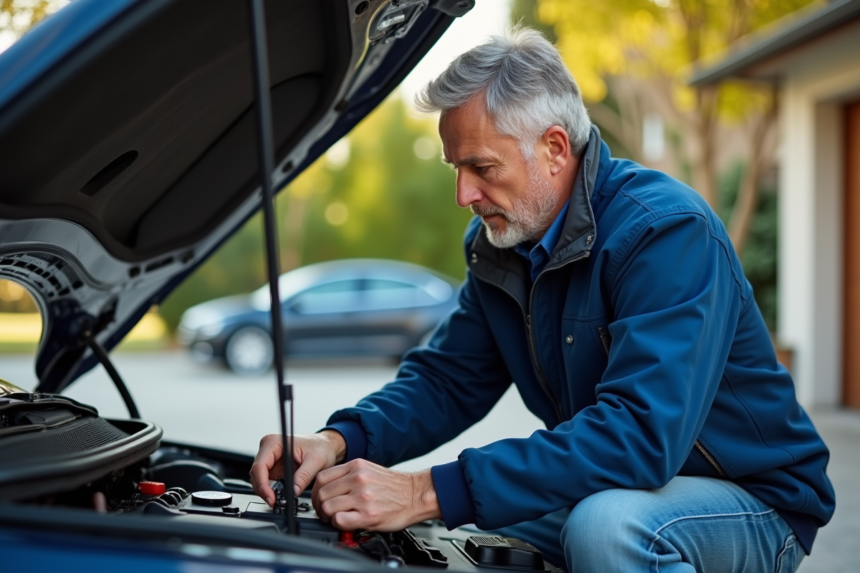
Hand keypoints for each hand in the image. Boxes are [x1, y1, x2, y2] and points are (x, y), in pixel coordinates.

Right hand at [250, 431, 346, 505]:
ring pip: (260, 481)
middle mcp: (269, 450)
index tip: (271, 497)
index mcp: (274, 442)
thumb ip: (304, 476)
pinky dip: (273, 491)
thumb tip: (293, 491)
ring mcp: (270, 460)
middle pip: (257, 475)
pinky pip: (268, 483)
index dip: (262, 484)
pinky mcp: (274, 469)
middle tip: (275, 502)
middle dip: (264, 490)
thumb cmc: (321, 447)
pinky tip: (282, 496)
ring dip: (268, 492)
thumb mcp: (316, 460)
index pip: (260, 466)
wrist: (326, 446)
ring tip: (280, 500)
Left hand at [312, 459, 440, 530]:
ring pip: (328, 507)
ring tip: (335, 518)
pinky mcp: (368, 514)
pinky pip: (340, 520)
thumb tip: (328, 487)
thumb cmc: (394, 486)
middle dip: (319, 506)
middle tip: (325, 512)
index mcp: (356, 466)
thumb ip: (349, 475)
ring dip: (328, 516)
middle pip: (321, 493)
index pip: (321, 477)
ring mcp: (363, 497)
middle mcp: (358, 479)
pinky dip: (338, 523)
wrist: (416, 495)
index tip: (318, 498)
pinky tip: (346, 522)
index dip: (315, 491)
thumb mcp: (369, 470)